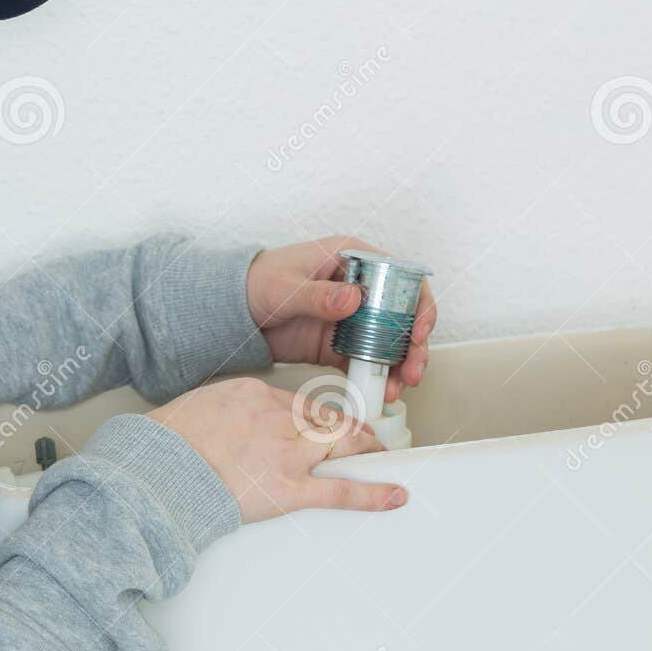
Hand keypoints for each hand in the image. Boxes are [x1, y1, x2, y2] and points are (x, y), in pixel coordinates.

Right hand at [147, 377, 405, 523]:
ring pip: (342, 449)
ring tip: (380, 460)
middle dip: (355, 433)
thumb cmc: (171, 441)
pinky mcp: (289, 490)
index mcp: (257, 395)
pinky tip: (393, 495)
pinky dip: (372, 494)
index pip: (304, 404)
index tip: (331, 424)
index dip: (324, 418)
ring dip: (365, 454)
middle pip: (331, 423)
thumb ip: (235, 409)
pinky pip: (340, 491)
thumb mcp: (206, 405)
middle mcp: (279, 420)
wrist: (160, 468)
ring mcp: (287, 455)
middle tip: (368, 440)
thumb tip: (245, 422)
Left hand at [246, 235, 436, 404]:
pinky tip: (380, 391)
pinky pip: (367, 362)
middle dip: (415, 344)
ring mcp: (353, 319)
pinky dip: (377, 377)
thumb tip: (352, 298)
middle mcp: (361, 289)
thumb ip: (317, 294)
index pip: (402, 278)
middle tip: (413, 369)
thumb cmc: (256, 282)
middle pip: (404, 315)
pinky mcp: (341, 345)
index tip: (418, 330)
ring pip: (391, 343)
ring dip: (400, 366)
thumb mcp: (284, 285)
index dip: (418, 304)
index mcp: (354, 259)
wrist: (232, 311)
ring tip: (398, 387)